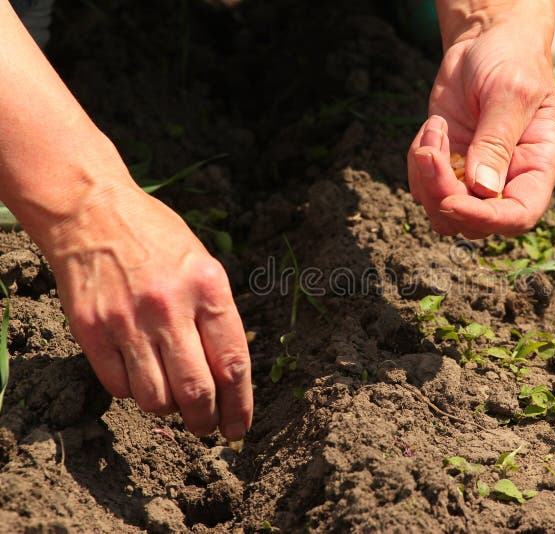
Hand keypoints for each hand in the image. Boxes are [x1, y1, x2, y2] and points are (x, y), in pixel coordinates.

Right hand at [41, 177, 251, 440]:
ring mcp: (127, 320)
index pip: (233, 364)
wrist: (92, 211)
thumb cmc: (157, 239)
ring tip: (171, 398)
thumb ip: (217, 316)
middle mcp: (170, 307)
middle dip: (205, 421)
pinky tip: (138, 374)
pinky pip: (118, 386)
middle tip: (206, 428)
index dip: (240, 406)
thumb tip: (229, 376)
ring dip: (168, 409)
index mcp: (208, 288)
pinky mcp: (91, 330)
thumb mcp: (203, 265)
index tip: (238, 429)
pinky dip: (132, 391)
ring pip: (155, 398)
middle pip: (196, 391)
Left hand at [408, 5, 554, 238]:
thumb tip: (483, 190)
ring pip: (443, 211)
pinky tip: (433, 127)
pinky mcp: (449, 165)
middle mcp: (509, 180)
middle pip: (474, 221)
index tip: (451, 202)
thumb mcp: (510, 93)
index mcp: (539, 166)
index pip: (518, 216)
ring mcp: (476, 176)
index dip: (486, 219)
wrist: (487, 40)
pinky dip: (417, 162)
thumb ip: (497, 141)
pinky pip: (424, 186)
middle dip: (443, 192)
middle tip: (433, 148)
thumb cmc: (512, 60)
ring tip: (435, 129)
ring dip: (426, 177)